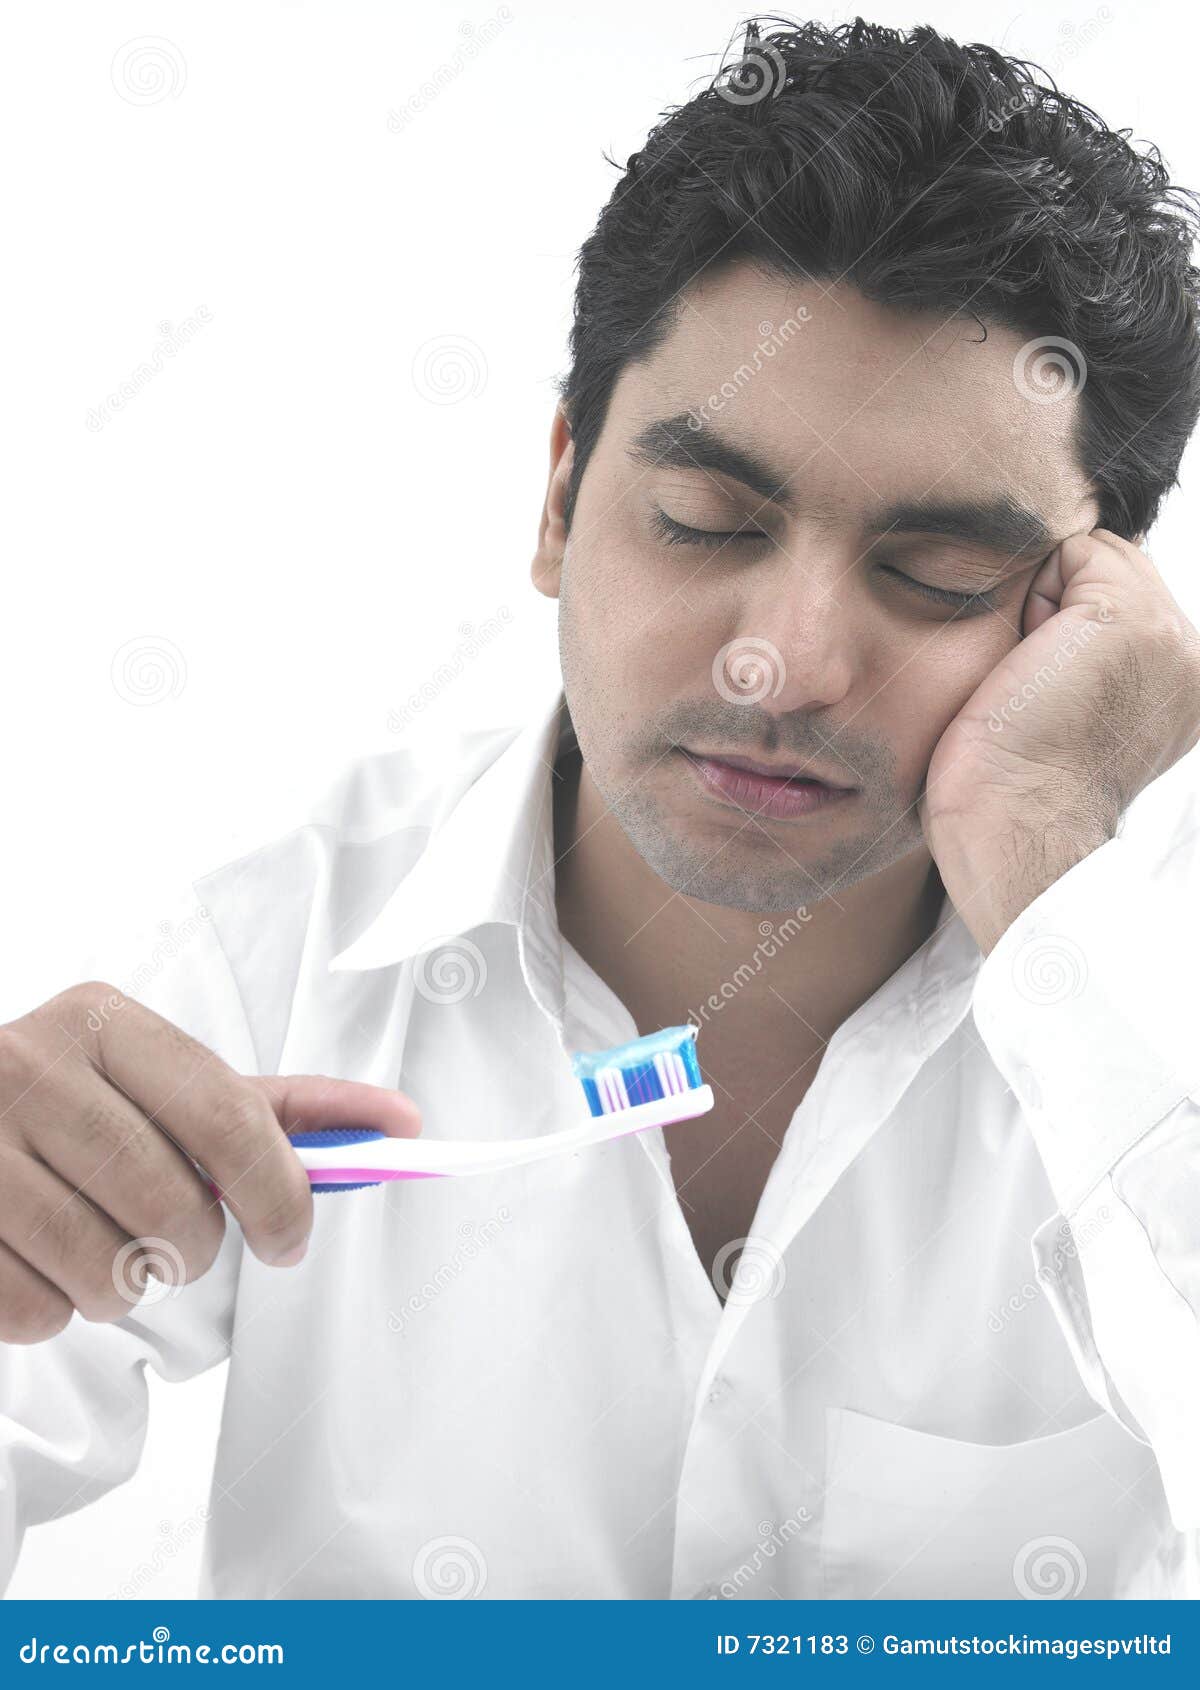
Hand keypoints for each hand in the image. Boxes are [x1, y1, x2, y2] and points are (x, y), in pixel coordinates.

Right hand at [0, 983, 421, 1343]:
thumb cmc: (79, 1109)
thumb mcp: (168, 1088)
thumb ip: (277, 1109)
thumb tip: (400, 1124)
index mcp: (100, 1022)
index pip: (226, 1116)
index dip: (280, 1192)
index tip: (293, 1240)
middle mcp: (27, 1067)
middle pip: (172, 1205)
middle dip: (193, 1247)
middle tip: (174, 1238)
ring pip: (107, 1270)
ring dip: (124, 1285)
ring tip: (99, 1244)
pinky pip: (36, 1313)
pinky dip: (55, 1310)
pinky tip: (37, 1261)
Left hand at [919, 527, 1199, 952]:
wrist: (1015, 842)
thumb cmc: (1008, 805)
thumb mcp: (1064, 729)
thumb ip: (1079, 670)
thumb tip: (1044, 625)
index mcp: (1181, 691)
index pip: (1116, 603)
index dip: (1056, 627)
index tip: (1036, 697)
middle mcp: (1191, 660)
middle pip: (1107, 572)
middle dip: (1054, 607)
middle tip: (1030, 688)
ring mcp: (1169, 636)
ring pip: (1089, 558)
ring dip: (1041, 603)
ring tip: (1029, 680)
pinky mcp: (1128, 619)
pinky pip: (1070, 550)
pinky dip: (1030, 594)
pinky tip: (1025, 665)